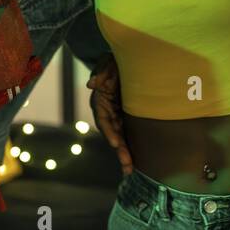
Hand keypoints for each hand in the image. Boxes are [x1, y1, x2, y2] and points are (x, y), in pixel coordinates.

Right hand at [86, 54, 132, 172]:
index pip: (103, 119)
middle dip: (119, 149)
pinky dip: (132, 148)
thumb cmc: (116, 61)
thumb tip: (91, 84)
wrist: (130, 60)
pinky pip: (130, 135)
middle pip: (112, 134)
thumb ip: (101, 72)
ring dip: (125, 154)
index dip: (108, 131)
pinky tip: (138, 162)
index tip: (114, 143)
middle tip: (127, 163)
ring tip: (131, 170)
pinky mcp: (128, 118)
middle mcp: (108, 112)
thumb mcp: (108, 62)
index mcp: (101, 100)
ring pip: (120, 138)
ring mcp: (118, 116)